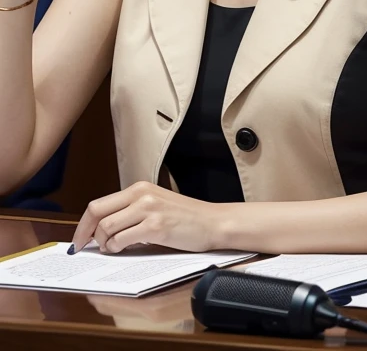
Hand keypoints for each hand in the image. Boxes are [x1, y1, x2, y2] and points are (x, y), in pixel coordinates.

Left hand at [70, 182, 220, 253]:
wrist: (213, 222)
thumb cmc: (186, 218)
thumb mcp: (155, 206)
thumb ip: (131, 212)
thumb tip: (102, 231)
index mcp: (139, 188)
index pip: (99, 204)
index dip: (83, 224)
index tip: (79, 239)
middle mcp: (141, 195)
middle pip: (97, 212)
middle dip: (85, 233)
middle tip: (84, 248)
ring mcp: (148, 209)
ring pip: (107, 227)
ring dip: (104, 243)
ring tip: (111, 250)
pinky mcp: (156, 226)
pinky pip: (122, 240)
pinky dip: (117, 248)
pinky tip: (123, 250)